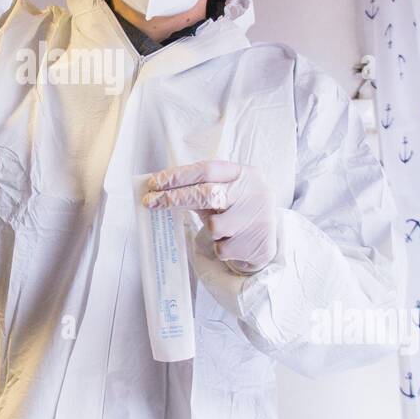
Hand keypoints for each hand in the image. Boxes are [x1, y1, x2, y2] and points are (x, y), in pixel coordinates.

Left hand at [143, 160, 278, 273]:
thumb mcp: (227, 192)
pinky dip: (220, 247)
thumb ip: (202, 189)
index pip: (206, 170)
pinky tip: (234, 242)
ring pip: (214, 226)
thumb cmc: (239, 210)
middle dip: (174, 198)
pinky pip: (222, 248)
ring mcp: (258, 219)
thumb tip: (160, 191)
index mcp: (244, 174)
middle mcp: (254, 193)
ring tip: (223, 229)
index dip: (178, 176)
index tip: (153, 183)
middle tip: (150, 202)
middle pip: (206, 193)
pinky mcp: (258, 244)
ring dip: (210, 229)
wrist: (269, 240)